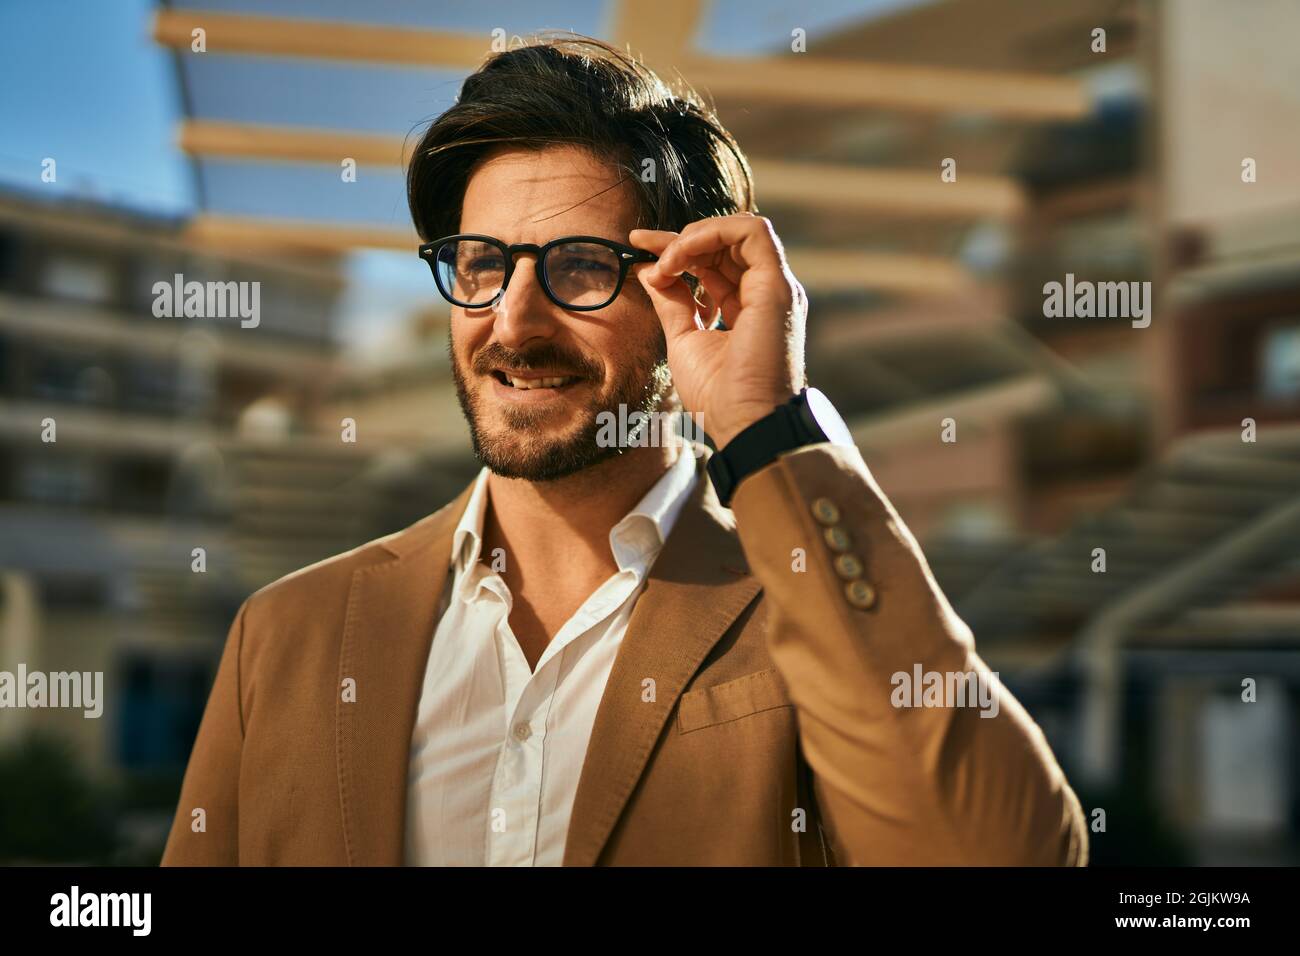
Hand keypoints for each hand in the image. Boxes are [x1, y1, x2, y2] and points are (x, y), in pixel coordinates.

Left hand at [630, 214, 806, 448]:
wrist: (742, 422)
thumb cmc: (716, 395)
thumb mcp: (683, 338)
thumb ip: (671, 302)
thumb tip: (648, 269)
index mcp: (746, 306)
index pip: (713, 262)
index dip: (675, 248)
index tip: (637, 245)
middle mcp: (764, 293)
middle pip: (723, 243)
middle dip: (678, 238)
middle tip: (642, 245)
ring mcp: (774, 288)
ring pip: (740, 229)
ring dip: (695, 236)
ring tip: (665, 260)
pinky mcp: (777, 285)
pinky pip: (752, 232)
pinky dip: (713, 234)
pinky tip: (681, 256)